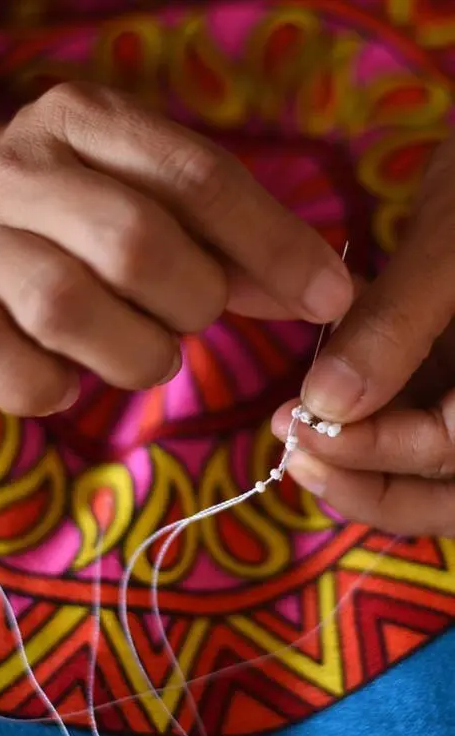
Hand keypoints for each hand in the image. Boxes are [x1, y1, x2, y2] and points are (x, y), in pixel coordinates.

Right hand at [0, 83, 351, 415]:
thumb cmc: (79, 211)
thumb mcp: (150, 196)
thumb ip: (229, 239)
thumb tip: (322, 293)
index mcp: (84, 122)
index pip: (197, 176)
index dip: (274, 245)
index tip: (330, 299)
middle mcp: (19, 171)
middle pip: (135, 245)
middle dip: (193, 301)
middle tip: (193, 314)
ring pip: (69, 308)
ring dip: (136, 351)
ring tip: (143, 349)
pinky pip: (15, 370)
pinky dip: (62, 387)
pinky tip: (73, 373)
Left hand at [273, 135, 454, 535]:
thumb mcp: (450, 250)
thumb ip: (395, 327)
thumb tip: (326, 405)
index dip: (380, 450)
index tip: (307, 426)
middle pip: (447, 485)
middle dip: (368, 480)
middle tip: (296, 456)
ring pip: (426, 461)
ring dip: (360, 456)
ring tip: (296, 434)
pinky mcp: (448, 370)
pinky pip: (408, 411)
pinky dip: (363, 408)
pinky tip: (322, 382)